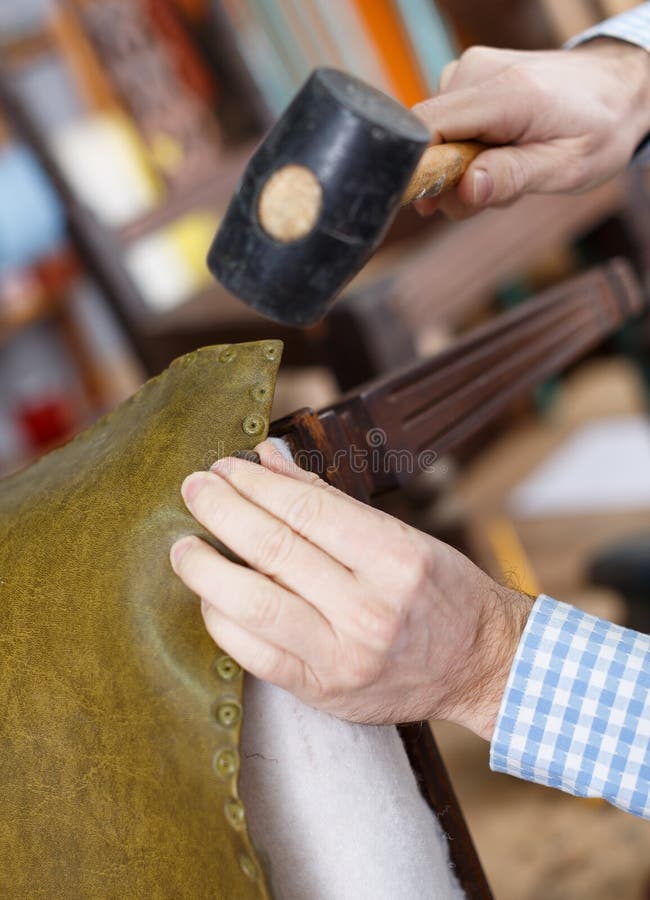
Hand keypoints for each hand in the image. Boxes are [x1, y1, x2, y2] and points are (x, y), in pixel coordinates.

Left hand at [170, 442, 532, 740]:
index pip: (306, 509)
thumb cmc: (442, 591)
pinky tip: (209, 596)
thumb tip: (268, 459)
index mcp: (396, 559)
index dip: (257, 483)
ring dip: (206, 568)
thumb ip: (329, 500)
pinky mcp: (322, 689)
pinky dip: (221, 620)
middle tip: (195, 488)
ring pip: (253, 604)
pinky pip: (253, 655)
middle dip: (222, 510)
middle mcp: (370, 609)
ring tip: (184, 545)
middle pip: (273, 549)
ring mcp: (344, 656)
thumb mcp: (400, 535)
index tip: (228, 466)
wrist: (478, 663)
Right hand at [412, 39, 649, 218]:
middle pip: (428, 139)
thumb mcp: (567, 167)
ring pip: (437, 136)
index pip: (427, 127)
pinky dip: (467, 148)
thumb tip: (466, 188)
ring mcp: (471, 69)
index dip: (420, 170)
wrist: (619, 87)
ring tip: (507, 169)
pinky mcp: (469, 76)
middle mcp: (480, 71)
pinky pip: (449, 124)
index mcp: (507, 93)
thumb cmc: (599, 128)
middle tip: (495, 193)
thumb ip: (513, 176)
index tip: (437, 201)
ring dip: (463, 167)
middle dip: (451, 179)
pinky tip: (500, 151)